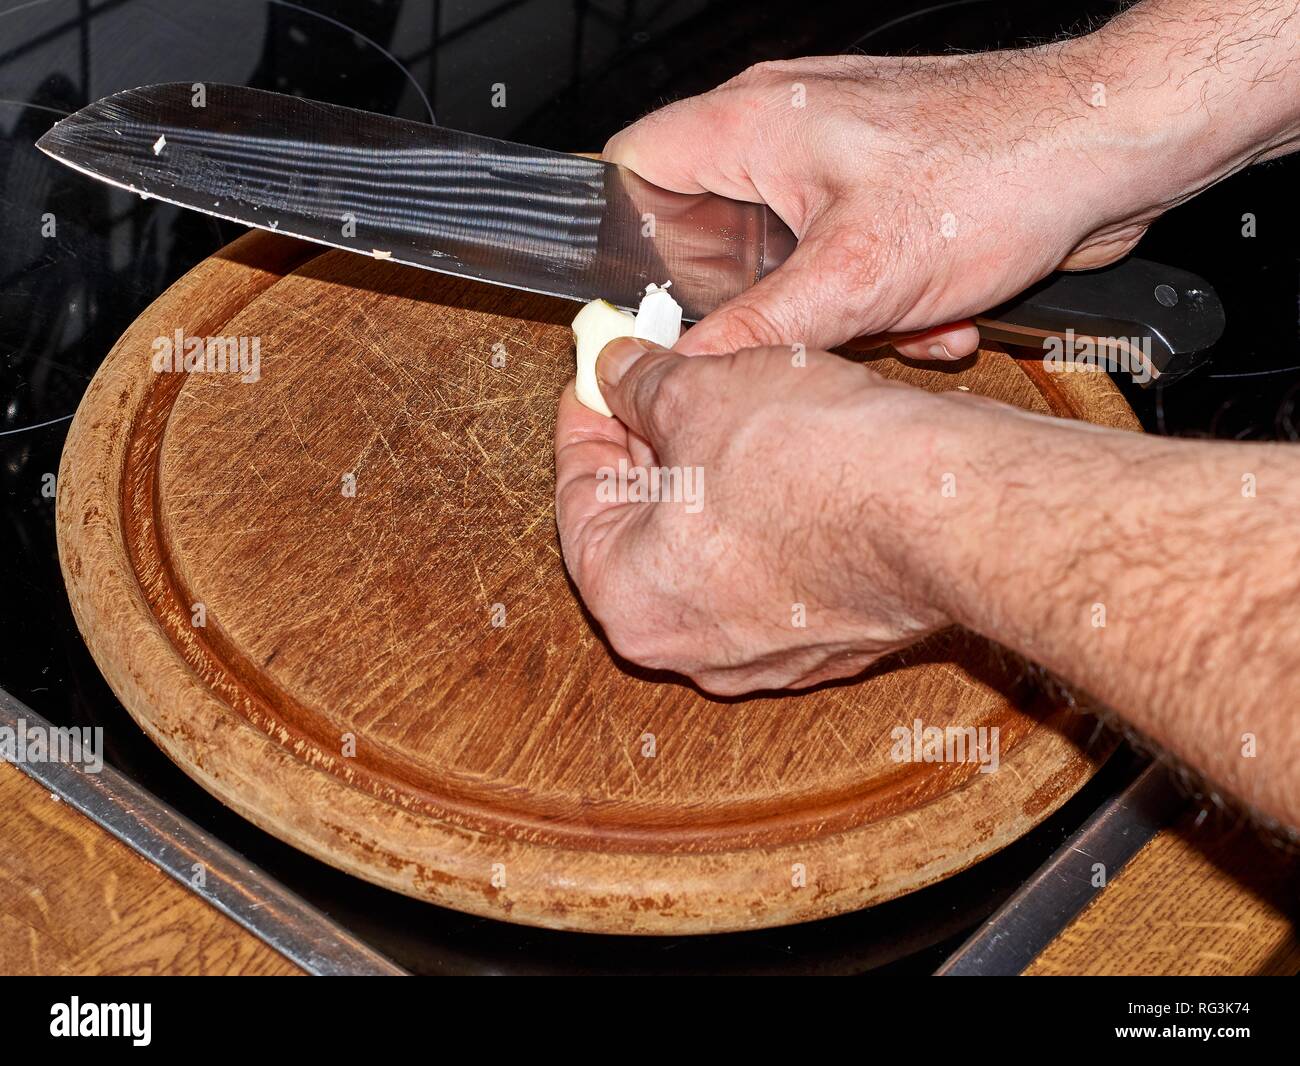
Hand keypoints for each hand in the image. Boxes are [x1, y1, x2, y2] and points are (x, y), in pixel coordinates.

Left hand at [554, 337, 949, 694]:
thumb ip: (643, 385)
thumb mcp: (702, 392)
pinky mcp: (828, 636)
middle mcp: (691, 645)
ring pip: (713, 544)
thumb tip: (620, 370)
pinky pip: (775, 563)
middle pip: (645, 525)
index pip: (578, 495)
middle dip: (651, 442)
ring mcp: (766, 650)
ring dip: (712, 471)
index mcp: (631, 599)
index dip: (587, 416)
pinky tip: (786, 449)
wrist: (950, 510)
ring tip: (729, 400)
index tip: (599, 377)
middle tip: (661, 379)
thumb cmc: (819, 468)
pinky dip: (768, 508)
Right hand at [601, 35, 1236, 360]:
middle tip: (790, 335)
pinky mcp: (883, 199)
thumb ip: (754, 330)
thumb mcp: (856, 277)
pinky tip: (937, 319)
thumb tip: (683, 370)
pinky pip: (845, 267)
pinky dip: (882, 306)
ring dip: (836, 316)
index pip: (634, 168)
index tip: (641, 308)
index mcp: (752, 125)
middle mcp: (786, 136)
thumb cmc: (999, 169)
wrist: (1113, 154)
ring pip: (787, 265)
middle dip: (757, 304)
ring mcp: (836, 168)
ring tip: (894, 325)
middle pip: (714, 236)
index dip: (624, 241)